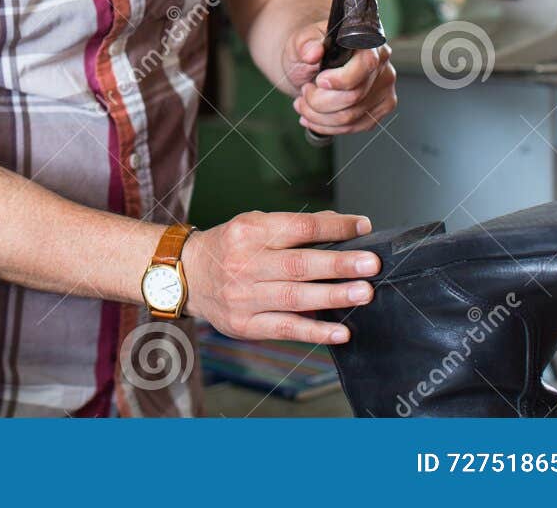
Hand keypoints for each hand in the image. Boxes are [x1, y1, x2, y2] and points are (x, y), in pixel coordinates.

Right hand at [180, 210, 379, 343]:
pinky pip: (285, 328)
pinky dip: (315, 331)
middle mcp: (245, 263)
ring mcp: (243, 296)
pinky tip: (340, 331)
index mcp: (249, 232)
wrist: (186, 276)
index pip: (298, 227)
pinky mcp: (245, 324)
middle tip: (371, 264)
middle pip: (298, 264)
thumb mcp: (253, 225)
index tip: (363, 227)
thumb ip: (294, 228)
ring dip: (333, 296)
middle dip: (338, 265)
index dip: (333, 227)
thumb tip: (342, 226)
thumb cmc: (228, 248)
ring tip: (363, 293)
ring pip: (294, 297)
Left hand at [282, 22, 396, 139]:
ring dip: (319, 116)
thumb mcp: (299, 41)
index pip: (366, 64)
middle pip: (355, 96)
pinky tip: (314, 117)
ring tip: (304, 105)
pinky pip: (356, 126)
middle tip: (304, 92)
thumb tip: (313, 53)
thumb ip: (305, 44)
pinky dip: (329, 126)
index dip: (341, 79)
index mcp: (367, 40)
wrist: (310, 65)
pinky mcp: (381, 107)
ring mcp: (384, 87)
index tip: (319, 82)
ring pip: (352, 117)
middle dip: (319, 101)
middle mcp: (382, 63)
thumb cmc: (308, 50)